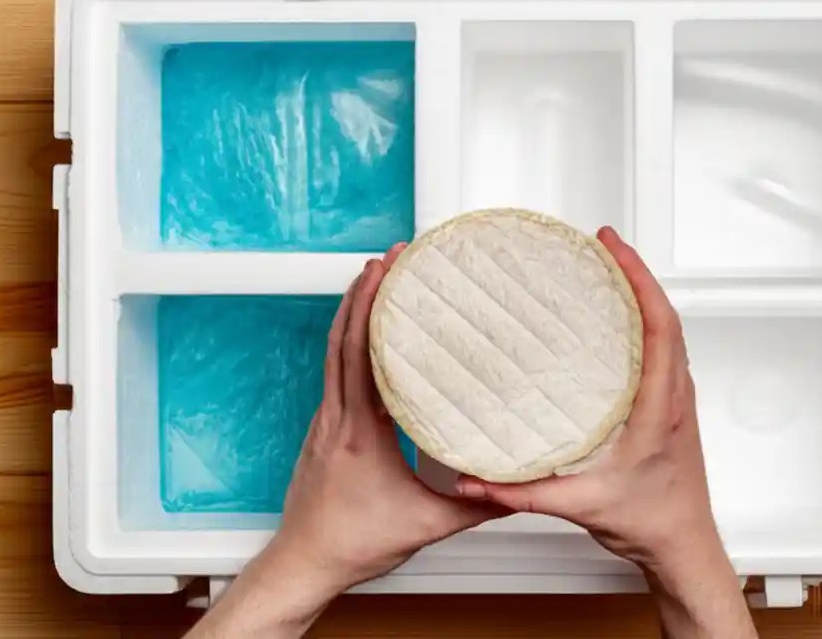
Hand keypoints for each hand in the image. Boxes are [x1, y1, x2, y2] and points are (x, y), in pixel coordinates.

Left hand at [188, 245, 502, 637]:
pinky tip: (367, 340)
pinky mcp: (324, 431)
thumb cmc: (352, 543)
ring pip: (333, 354)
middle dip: (363, 293)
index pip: (360, 354)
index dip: (372, 307)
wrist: (305, 563)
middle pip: (342, 339)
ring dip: (352, 314)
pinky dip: (348, 344)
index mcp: (359, 431)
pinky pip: (335, 375)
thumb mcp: (425, 524)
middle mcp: (336, 418)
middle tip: (386, 258)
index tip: (386, 271)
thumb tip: (515, 484)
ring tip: (373, 281)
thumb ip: (475, 504)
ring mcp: (326, 422)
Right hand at [456, 227, 756, 637]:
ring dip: (643, 294)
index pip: (659, 327)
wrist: (683, 547)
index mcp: (659, 410)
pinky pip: (664, 349)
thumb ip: (521, 494)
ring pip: (669, 330)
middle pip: (665, 315)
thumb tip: (473, 481)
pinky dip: (646, 320)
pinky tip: (620, 319)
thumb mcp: (580, 506)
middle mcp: (675, 397)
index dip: (638, 280)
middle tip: (603, 243)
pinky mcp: (673, 407)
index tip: (614, 250)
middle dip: (636, 272)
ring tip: (610, 269)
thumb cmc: (650, 525)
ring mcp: (678, 400)